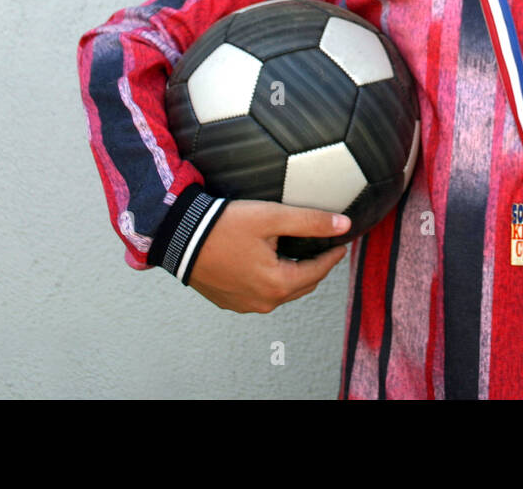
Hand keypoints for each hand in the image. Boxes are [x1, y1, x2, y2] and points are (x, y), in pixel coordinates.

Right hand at [187, 200, 350, 313]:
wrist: (179, 237)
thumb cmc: (223, 226)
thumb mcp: (271, 217)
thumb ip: (310, 222)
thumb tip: (343, 225)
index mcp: (278, 284)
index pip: (318, 271)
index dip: (333, 256)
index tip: (341, 244)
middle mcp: (263, 302)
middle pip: (302, 285)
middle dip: (316, 268)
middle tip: (324, 249)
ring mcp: (244, 305)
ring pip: (281, 292)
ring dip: (294, 276)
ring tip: (300, 256)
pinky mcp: (229, 302)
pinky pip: (260, 294)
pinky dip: (271, 281)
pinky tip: (270, 265)